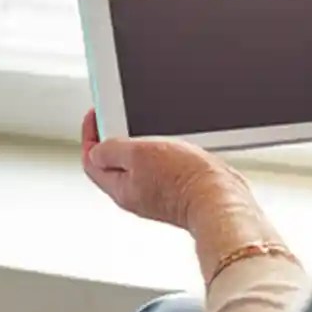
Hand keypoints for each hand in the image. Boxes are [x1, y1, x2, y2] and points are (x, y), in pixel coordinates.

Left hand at [80, 110, 253, 231]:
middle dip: (114, 137)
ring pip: (137, 165)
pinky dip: (161, 153)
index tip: (98, 113)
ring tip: (150, 129)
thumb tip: (96, 149)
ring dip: (140, 145)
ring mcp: (155, 194)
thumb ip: (111, 150)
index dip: (91, 133)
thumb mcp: (138, 154)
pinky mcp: (175, 191)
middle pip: (112, 162)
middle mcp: (135, 195)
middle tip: (122, 118)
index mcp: (120, 188)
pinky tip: (174, 146)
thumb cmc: (185, 180)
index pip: (91, 161)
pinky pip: (159, 168)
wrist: (220, 198)